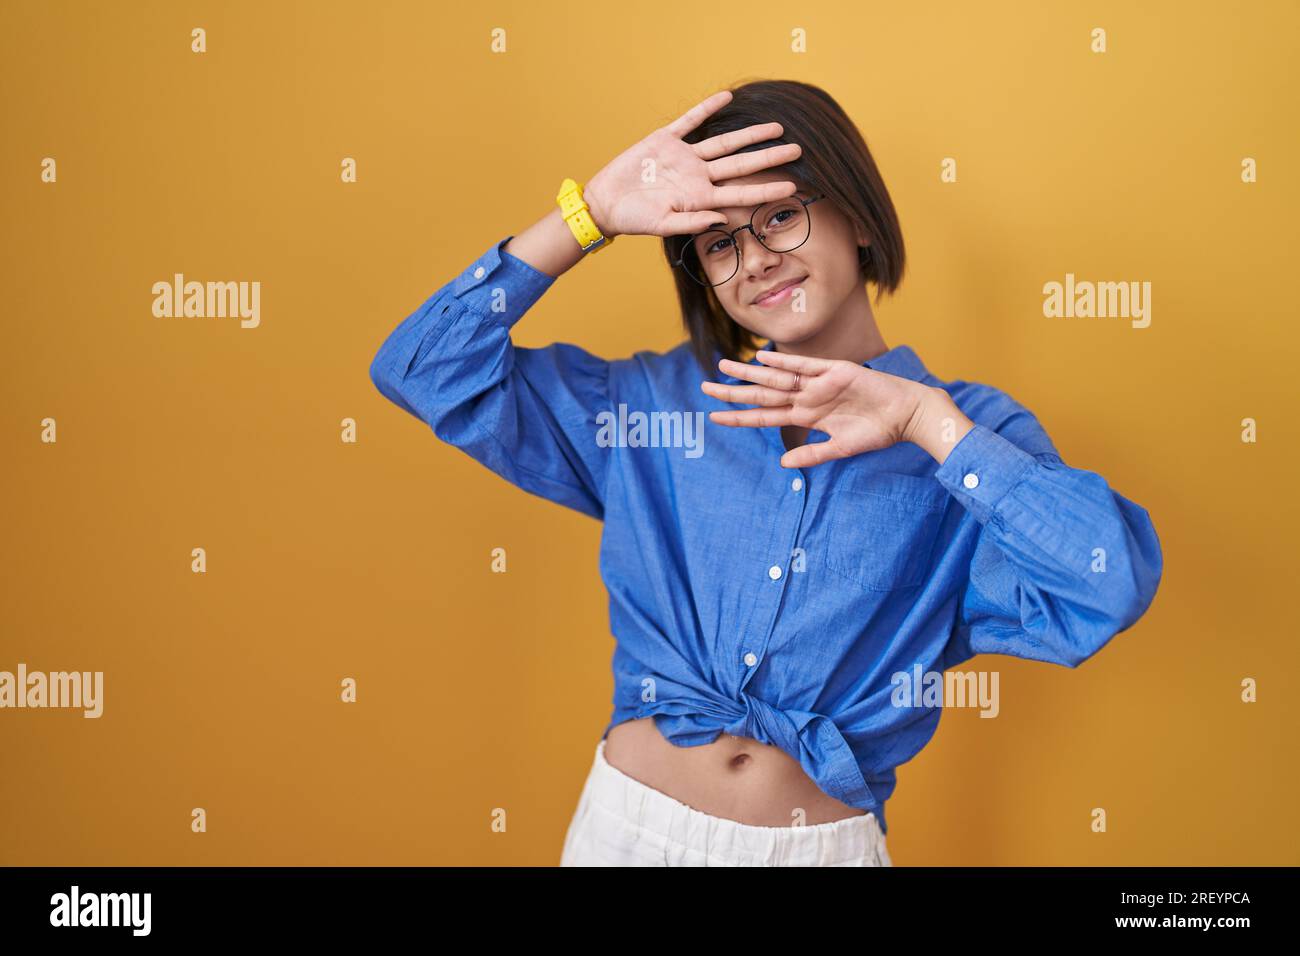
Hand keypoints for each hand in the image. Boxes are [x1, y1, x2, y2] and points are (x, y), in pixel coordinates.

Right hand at [582, 90, 802, 239]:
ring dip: (749, 134)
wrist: (606, 203)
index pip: (741, 193)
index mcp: (700, 197)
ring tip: (775, 127)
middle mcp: (697, 176)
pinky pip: (690, 121)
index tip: (792, 187)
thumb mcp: (662, 225)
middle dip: (769, 158)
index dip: (766, 189)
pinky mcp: (665, 140)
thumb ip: (691, 222)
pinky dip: (707, 109)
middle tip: (798, 150)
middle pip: (741, 165)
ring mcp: (683, 157)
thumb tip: (721, 218)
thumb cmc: (633, 219)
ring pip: (724, 143)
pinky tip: (726, 98)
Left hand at [699, 350, 932, 468]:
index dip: (739, 418)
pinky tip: (761, 358)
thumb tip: (783, 464)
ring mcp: (819, 384)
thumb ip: (813, 455)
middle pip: (763, 396)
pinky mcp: (835, 371)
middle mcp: (808, 399)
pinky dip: (783, 362)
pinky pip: (804, 366)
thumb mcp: (842, 449)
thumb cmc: (878, 432)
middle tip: (704, 387)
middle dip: (734, 392)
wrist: (906, 414)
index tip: (714, 417)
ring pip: (776, 378)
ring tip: (722, 366)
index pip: (765, 417)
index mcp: (808, 418)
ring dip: (749, 373)